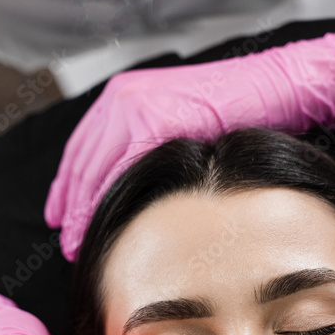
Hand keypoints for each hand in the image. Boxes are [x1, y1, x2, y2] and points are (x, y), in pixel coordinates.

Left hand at [44, 32, 334, 260]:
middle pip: (82, 161)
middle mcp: (124, 95)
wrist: (273, 90)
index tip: (60, 219)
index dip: (68, 188)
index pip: (83, 148)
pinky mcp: (154, 118)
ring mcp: (137, 104)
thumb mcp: (179, 126)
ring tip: (77, 244)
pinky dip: (106, 201)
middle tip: (66, 243)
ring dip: (82, 211)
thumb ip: (148, 146)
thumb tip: (126, 187)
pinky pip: (118, 168)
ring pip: (94, 168)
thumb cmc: (236, 112)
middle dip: (70, 206)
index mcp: (125, 94)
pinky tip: (102, 228)